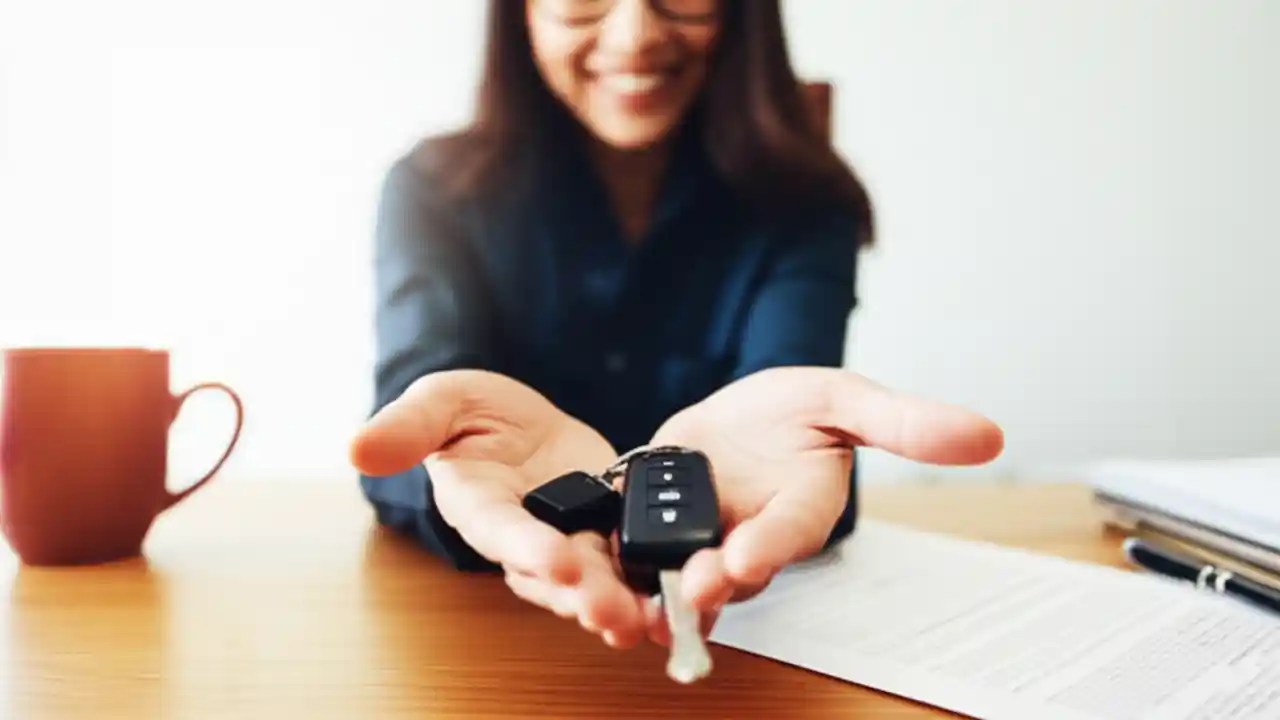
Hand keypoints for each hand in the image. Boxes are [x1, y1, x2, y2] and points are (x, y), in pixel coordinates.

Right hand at [349, 370, 648, 647]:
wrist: (517, 421)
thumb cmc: (472, 414)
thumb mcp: (441, 401)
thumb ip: (409, 425)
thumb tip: (357, 447)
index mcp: (479, 505)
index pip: (500, 532)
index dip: (526, 549)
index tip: (556, 563)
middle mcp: (524, 536)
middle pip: (554, 574)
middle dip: (584, 595)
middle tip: (614, 611)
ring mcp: (568, 540)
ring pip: (594, 581)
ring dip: (621, 602)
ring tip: (650, 619)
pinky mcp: (605, 534)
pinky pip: (627, 565)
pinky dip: (650, 582)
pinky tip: (678, 599)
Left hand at [645, 367, 1003, 644]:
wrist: (738, 418)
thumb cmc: (795, 409)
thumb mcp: (845, 398)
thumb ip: (904, 422)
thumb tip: (990, 434)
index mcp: (802, 505)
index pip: (791, 530)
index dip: (771, 545)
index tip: (745, 558)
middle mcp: (754, 535)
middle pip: (733, 567)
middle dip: (711, 580)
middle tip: (690, 586)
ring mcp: (705, 538)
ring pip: (684, 576)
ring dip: (660, 594)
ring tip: (634, 606)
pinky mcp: (661, 532)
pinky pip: (642, 560)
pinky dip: (622, 573)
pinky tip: (593, 581)